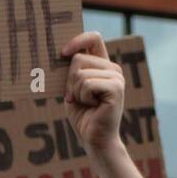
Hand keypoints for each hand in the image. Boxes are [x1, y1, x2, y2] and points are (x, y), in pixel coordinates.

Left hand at [62, 32, 124, 153]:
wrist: (95, 139)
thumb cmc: (83, 115)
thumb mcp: (72, 88)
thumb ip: (71, 70)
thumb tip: (59, 52)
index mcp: (103, 65)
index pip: (93, 38)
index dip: (77, 40)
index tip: (62, 53)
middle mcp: (113, 68)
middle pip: (78, 58)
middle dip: (69, 80)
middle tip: (76, 97)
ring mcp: (117, 77)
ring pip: (80, 73)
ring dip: (76, 91)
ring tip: (86, 103)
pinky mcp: (116, 88)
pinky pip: (87, 84)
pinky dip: (83, 97)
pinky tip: (93, 106)